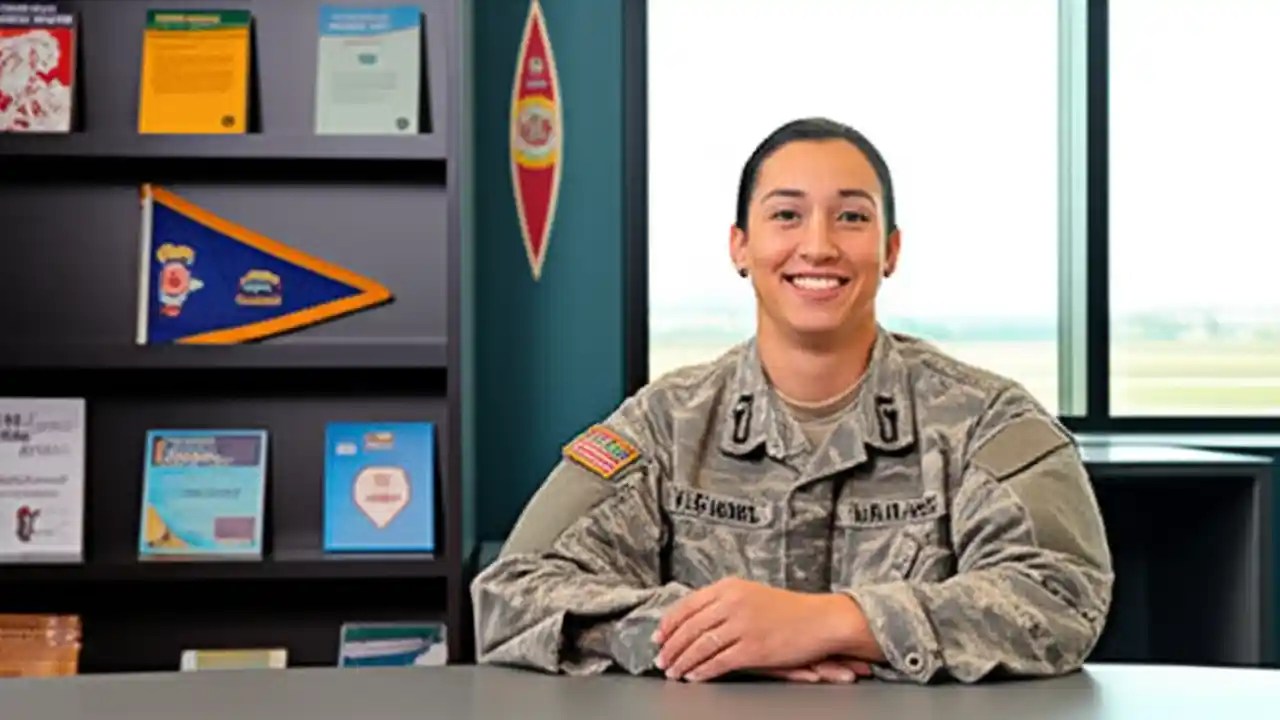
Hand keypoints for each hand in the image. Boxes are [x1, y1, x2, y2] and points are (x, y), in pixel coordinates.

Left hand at [651, 577, 869, 681]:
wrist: (821, 620)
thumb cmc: (788, 609)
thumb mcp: (751, 593)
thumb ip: (723, 601)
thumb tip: (694, 618)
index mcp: (729, 587)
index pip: (687, 605)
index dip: (669, 624)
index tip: (658, 636)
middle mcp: (732, 603)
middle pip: (690, 627)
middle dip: (671, 646)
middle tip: (661, 659)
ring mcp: (742, 625)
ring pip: (700, 646)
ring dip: (682, 661)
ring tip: (673, 671)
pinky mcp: (753, 648)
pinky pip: (718, 662)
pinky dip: (702, 671)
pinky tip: (694, 676)